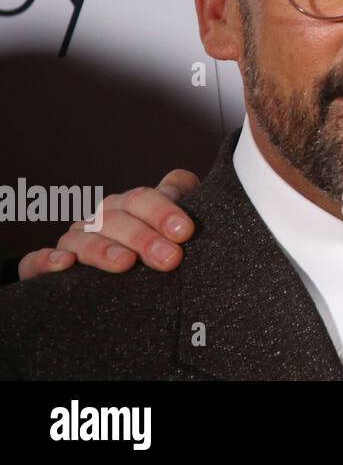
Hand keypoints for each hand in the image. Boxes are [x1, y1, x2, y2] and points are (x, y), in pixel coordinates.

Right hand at [17, 169, 199, 279]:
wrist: (136, 283)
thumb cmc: (162, 247)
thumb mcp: (176, 224)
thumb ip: (182, 198)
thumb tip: (181, 182)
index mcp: (129, 206)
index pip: (142, 199)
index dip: (163, 211)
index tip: (185, 232)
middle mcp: (99, 221)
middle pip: (115, 220)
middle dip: (143, 238)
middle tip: (169, 259)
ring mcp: (73, 243)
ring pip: (80, 239)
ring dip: (102, 249)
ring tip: (126, 263)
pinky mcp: (45, 270)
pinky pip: (35, 262)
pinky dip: (45, 260)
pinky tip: (65, 264)